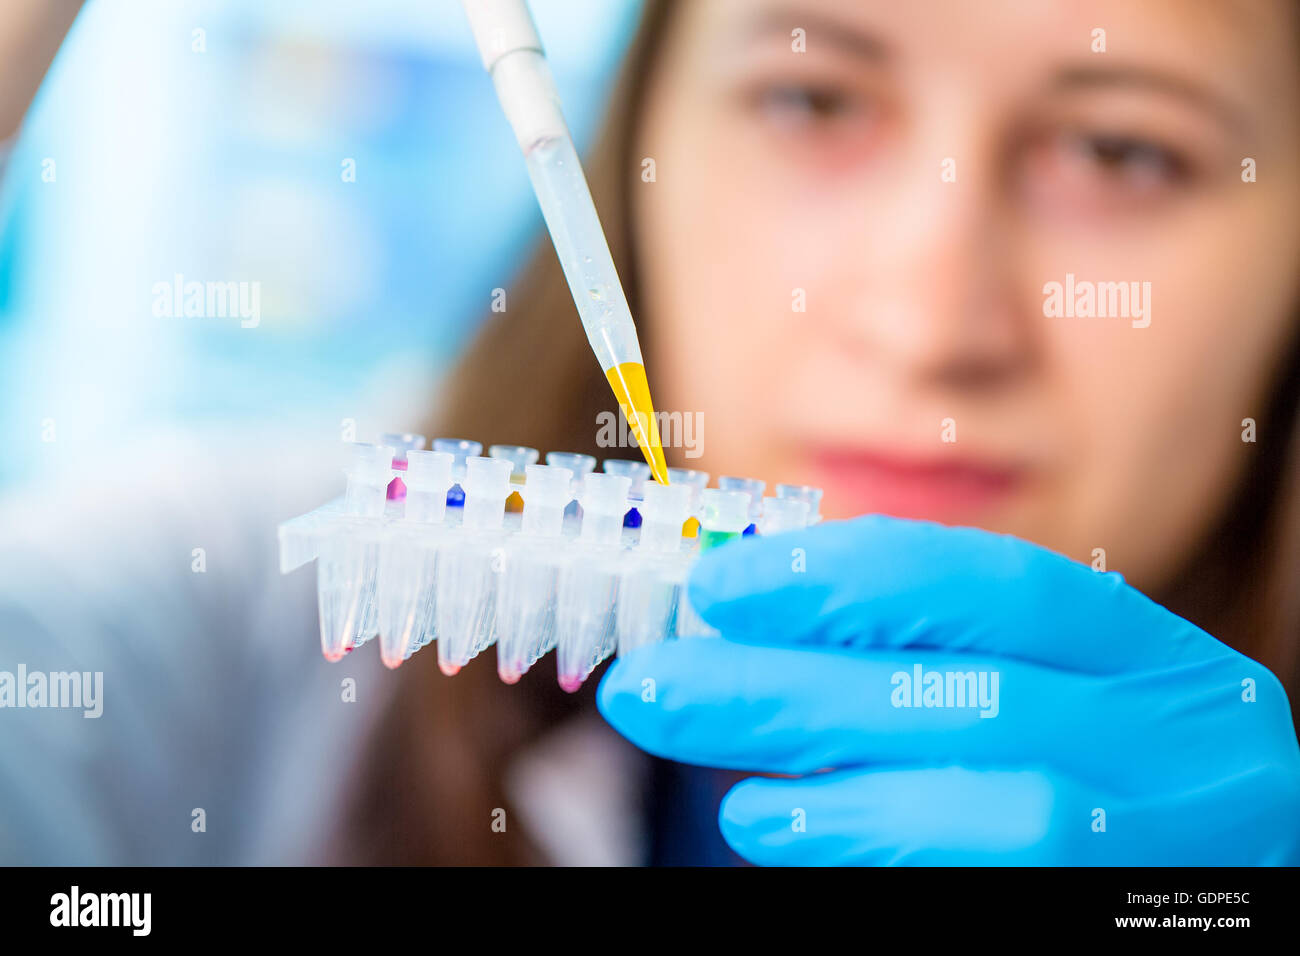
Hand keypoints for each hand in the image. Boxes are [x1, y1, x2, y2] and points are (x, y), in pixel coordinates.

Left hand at [598, 515, 1299, 864]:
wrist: (1235, 910)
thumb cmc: (1112, 797)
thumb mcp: (1054, 706)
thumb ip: (933, 664)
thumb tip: (757, 628)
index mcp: (1144, 654)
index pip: (989, 581)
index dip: (844, 574)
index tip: (718, 585)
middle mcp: (1174, 728)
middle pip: (957, 676)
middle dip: (782, 668)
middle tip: (647, 678)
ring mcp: (1166, 821)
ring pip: (976, 760)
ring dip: (808, 745)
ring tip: (688, 732)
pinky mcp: (1125, 901)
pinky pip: (994, 855)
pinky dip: (868, 830)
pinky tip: (772, 823)